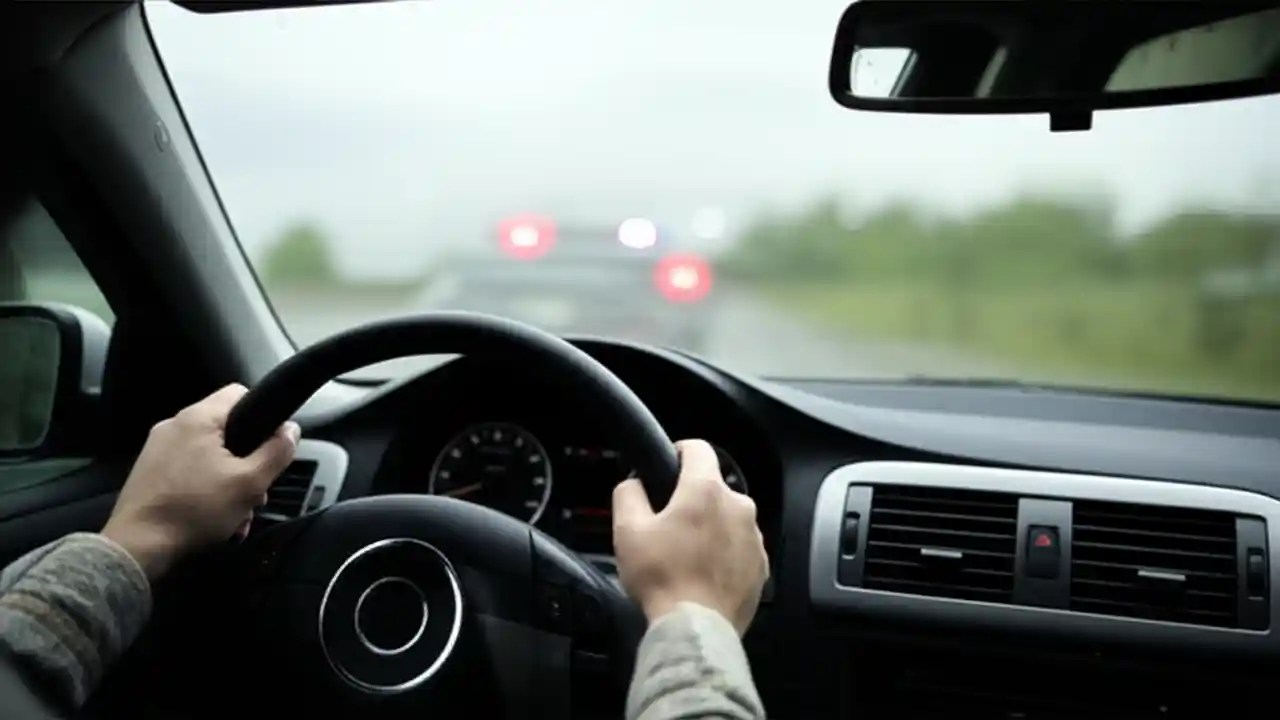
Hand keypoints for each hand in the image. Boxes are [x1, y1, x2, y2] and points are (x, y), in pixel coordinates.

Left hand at [102, 384, 298, 579]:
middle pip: (227, 429)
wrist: (137, 548)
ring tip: (236, 513)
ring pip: (209, 454)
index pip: (240, 393)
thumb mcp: (250, 483)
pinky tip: (214, 517)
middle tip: (256, 491)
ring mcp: (157, 449)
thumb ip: (276, 452)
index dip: (264, 415)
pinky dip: (206, 488)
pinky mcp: (148, 472)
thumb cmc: (196, 510)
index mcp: (197, 418)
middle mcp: (173, 425)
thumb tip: (291, 429)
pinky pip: (189, 470)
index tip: (272, 446)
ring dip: (230, 480)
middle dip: (248, 460)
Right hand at [611, 439, 768, 634]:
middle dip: (692, 498)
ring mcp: (755, 537)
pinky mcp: (762, 565)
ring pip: (729, 518)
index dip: (679, 451)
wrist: (696, 628)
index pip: (698, 448)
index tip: (668, 465)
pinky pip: (740, 547)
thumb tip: (634, 482)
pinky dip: (725, 553)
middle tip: (668, 523)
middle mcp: (739, 506)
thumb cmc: (661, 576)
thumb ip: (628, 493)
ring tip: (687, 553)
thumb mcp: (628, 530)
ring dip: (710, 526)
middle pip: (713, 487)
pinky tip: (705, 573)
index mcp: (707, 490)